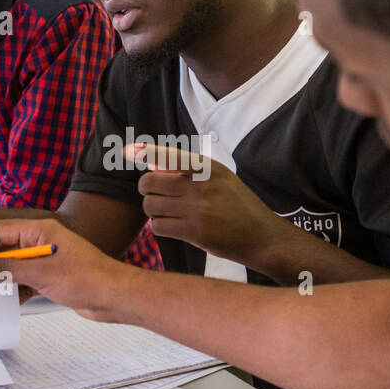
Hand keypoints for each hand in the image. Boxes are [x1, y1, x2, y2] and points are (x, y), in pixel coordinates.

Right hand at [0, 219, 134, 320]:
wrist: (116, 296)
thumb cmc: (88, 278)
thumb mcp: (42, 273)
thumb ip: (8, 269)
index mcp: (40, 230)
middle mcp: (41, 241)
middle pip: (3, 248)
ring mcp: (46, 259)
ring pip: (13, 266)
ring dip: (2, 279)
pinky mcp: (51, 276)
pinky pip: (24, 279)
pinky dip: (16, 289)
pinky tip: (11, 301)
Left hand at [129, 143, 279, 264]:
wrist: (262, 236)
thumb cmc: (238, 206)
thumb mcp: (220, 179)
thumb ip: (188, 171)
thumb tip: (150, 166)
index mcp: (209, 168)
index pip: (170, 155)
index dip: (146, 152)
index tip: (127, 152)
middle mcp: (202, 185)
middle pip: (150, 182)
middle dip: (147, 190)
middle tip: (156, 195)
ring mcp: (198, 210)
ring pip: (151, 206)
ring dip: (153, 210)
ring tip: (168, 212)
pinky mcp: (195, 232)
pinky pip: (159, 226)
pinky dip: (160, 226)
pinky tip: (173, 226)